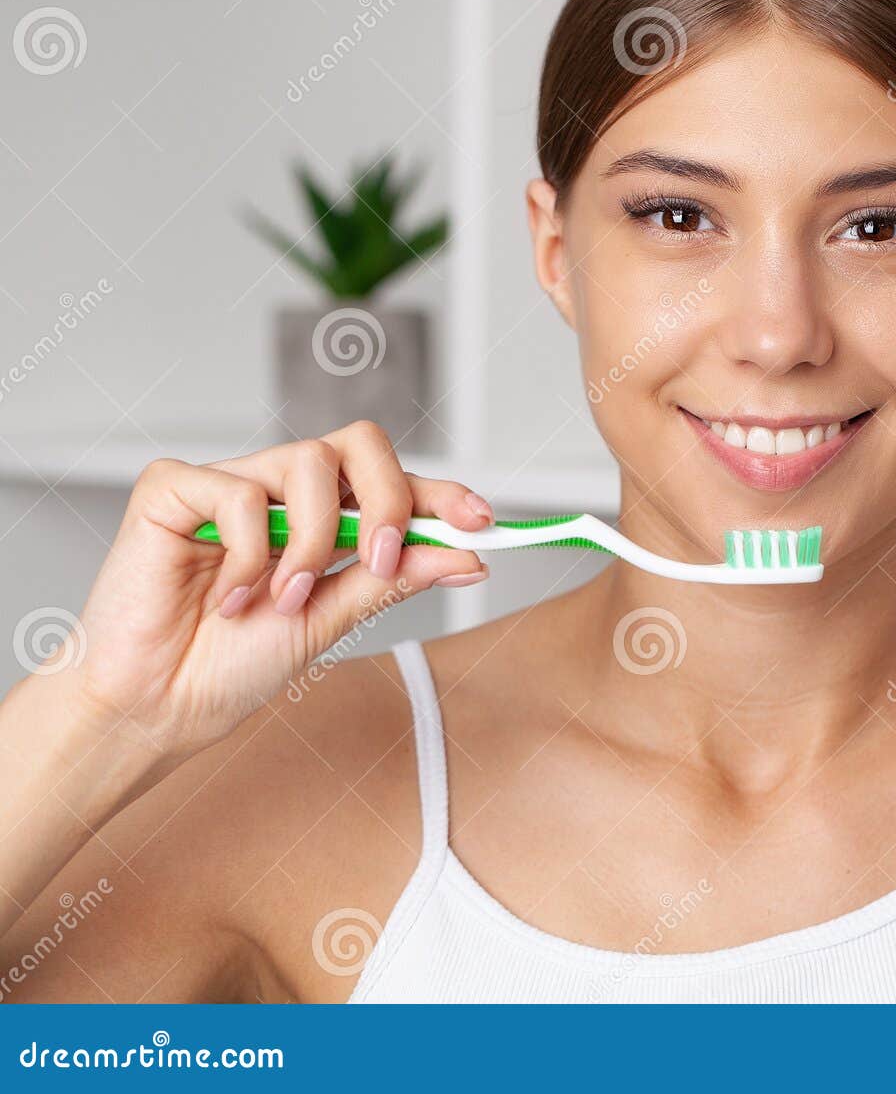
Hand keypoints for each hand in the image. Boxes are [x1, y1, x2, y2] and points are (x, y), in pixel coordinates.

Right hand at [47, 421, 492, 759]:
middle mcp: (278, 492)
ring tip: (284, 598)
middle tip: (382, 558)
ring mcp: (227, 484)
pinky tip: (225, 598)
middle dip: (389, 499)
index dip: (441, 493)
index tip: (483, 522)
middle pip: (359, 444)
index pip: (392, 483)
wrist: (156, 707)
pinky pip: (237, 492)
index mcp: (322, 520)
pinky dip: (247, 555)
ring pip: (307, 462)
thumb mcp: (332, 620)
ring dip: (313, 542)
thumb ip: (392, 579)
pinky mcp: (171, 488)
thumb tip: (467, 554)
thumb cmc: (230, 666)